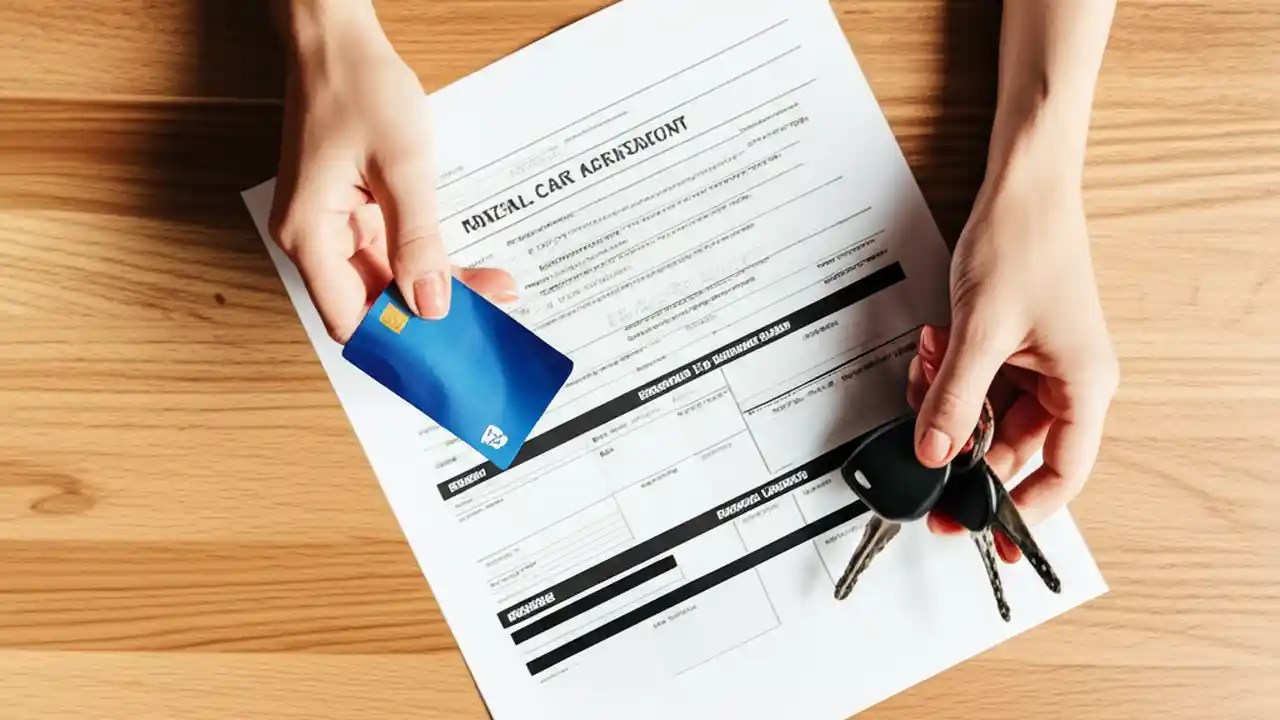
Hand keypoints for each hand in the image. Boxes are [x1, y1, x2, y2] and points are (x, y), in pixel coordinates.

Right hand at [268, 1, 514, 341]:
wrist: (337, 41)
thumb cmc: (357, 89)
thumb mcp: (402, 167)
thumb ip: (418, 240)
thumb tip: (431, 304)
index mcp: (310, 236)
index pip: (351, 320)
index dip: (398, 345)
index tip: (445, 357)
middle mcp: (315, 240)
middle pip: (374, 305)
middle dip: (432, 318)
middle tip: (489, 323)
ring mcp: (334, 228)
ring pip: (389, 282)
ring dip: (439, 291)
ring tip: (493, 293)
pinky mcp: (353, 214)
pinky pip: (393, 254)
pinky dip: (430, 262)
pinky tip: (470, 269)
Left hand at [907, 151, 1118, 559]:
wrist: (1021, 186)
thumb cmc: (1025, 242)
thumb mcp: (980, 332)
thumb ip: (956, 401)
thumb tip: (934, 453)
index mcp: (1083, 386)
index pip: (1062, 473)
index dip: (1023, 510)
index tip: (984, 533)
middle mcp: (1067, 382)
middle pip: (1011, 447)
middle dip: (960, 442)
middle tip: (919, 449)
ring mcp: (1038, 365)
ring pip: (985, 415)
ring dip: (947, 401)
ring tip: (929, 365)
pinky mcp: (1011, 348)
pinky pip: (976, 385)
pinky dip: (947, 376)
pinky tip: (933, 348)